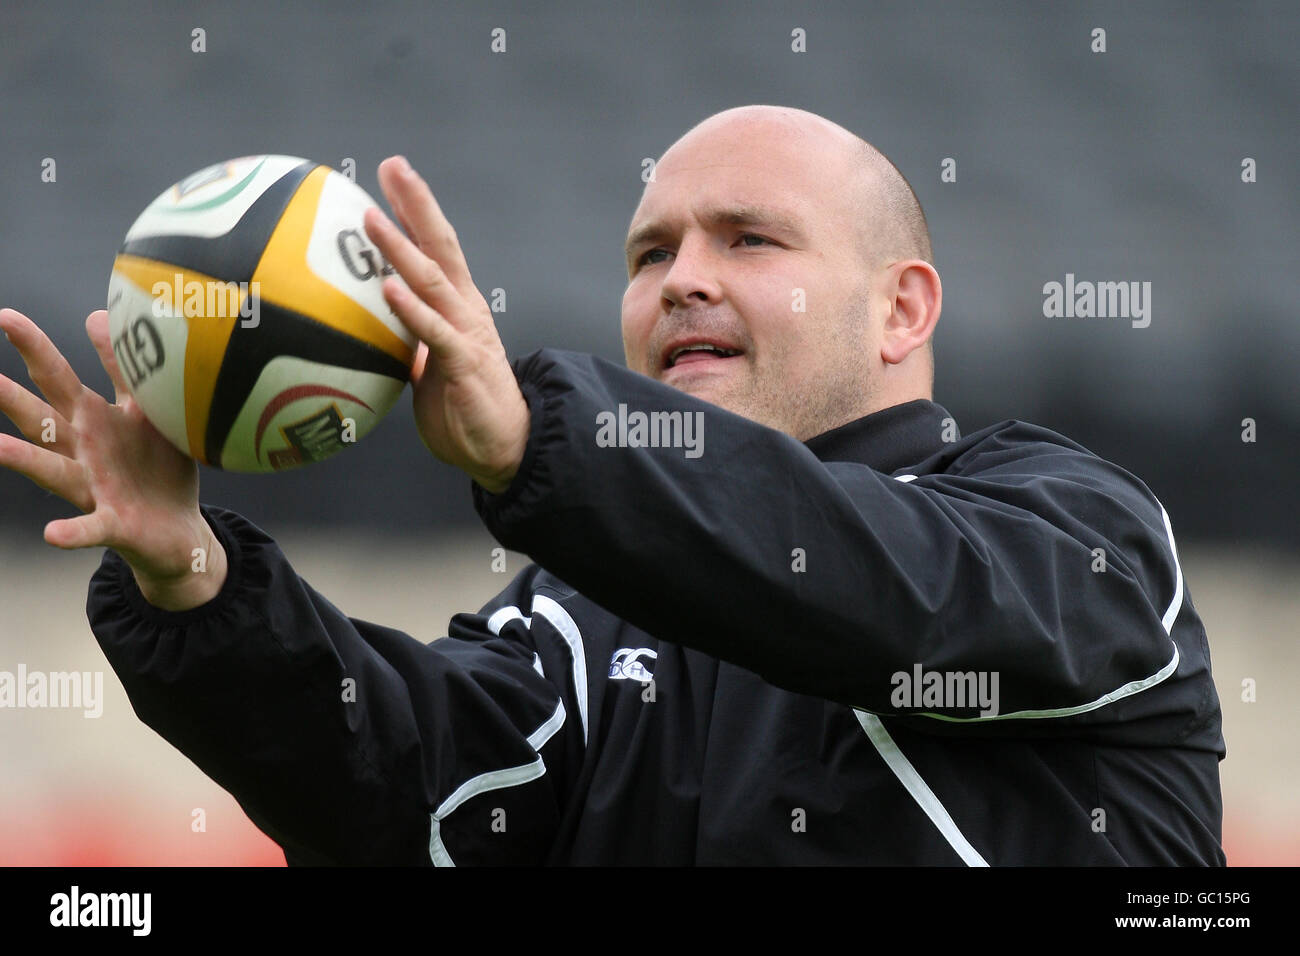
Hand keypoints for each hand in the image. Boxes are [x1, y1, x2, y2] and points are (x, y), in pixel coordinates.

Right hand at [0, 308, 225, 609]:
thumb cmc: (155, 466)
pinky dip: (71, 532)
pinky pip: (90, 528)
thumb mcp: (141, 411)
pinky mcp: (112, 522)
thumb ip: (122, 369)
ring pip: (51, 470)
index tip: (4, 316)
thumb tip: (97, 315)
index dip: (33, 347)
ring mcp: (92, 487)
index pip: (56, 376)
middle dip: (10, 397)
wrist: (178, 527)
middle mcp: (81, 451)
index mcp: (91, 419)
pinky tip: (53, 533)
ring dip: (21, 459)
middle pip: (41, 419)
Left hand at [363, 156, 528, 493]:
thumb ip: (405, 339)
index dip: (412, 210)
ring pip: (433, 280)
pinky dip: (410, 307)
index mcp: (456, 306)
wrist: (507, 446)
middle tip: (393, 165)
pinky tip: (387, 287)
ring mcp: (466, 332)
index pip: (434, 248)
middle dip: (416, 204)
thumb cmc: (464, 408)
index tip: (389, 174)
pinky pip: (434, 330)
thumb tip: (366, 326)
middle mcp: (465, 309)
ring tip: (372, 218)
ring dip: (401, 247)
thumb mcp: (425, 366)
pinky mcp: (465, 362)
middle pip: (440, 245)